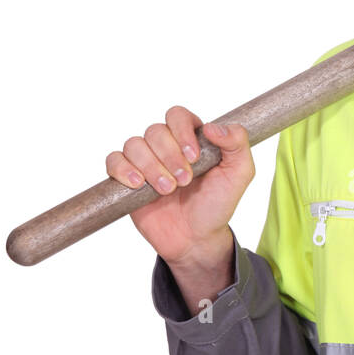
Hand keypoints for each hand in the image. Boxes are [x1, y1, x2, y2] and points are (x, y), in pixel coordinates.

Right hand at [105, 105, 254, 270]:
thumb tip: (212, 126)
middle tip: (184, 181)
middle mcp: (167, 145)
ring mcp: (146, 161)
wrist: (196, 238)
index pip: (178, 116)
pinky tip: (139, 184)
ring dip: (150, 167)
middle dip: (169, 156)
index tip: (193, 157)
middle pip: (155, 131)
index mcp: (192, 138)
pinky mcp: (128, 179)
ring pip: (134, 145)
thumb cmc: (217, 204)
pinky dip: (123, 170)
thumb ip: (237, 144)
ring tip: (166, 189)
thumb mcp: (239, 174)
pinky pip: (114, 161)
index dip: (182, 131)